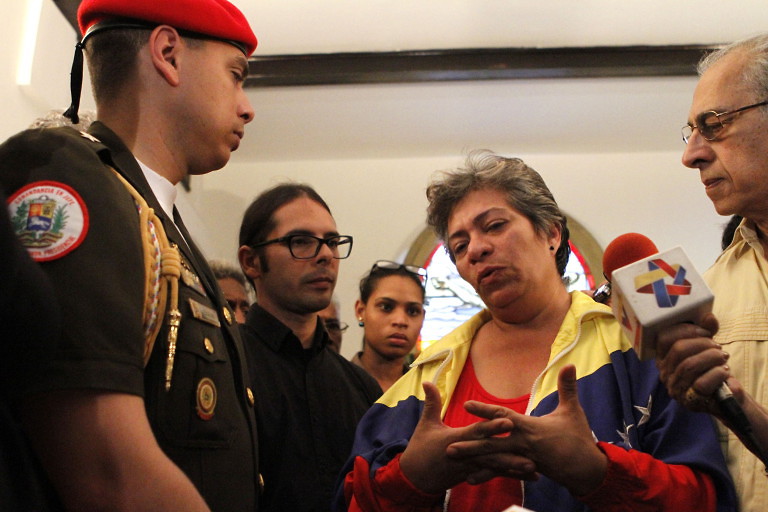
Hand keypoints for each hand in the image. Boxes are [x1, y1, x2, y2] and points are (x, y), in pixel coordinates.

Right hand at [398, 381, 534, 493]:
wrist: (415, 478)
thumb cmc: (420, 448)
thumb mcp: (425, 424)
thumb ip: (431, 402)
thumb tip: (428, 380)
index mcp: (455, 440)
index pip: (477, 432)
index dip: (493, 427)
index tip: (509, 421)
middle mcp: (466, 455)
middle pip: (490, 452)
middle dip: (509, 451)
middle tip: (528, 448)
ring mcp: (470, 467)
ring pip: (495, 467)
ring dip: (514, 467)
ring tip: (533, 467)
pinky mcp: (474, 475)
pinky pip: (494, 475)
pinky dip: (511, 475)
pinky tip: (530, 476)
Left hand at [446, 365, 606, 495]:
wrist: (587, 471)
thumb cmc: (578, 438)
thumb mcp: (573, 411)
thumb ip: (567, 387)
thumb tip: (570, 363)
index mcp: (531, 428)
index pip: (503, 417)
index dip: (485, 411)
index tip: (466, 405)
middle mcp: (523, 445)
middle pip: (492, 444)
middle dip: (471, 445)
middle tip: (449, 446)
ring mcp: (522, 460)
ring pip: (493, 460)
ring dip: (473, 460)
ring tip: (454, 459)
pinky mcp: (524, 470)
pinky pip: (502, 471)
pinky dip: (487, 473)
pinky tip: (470, 477)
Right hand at [655, 313, 729, 413]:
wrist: (723, 395)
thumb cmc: (710, 367)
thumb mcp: (706, 346)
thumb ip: (706, 330)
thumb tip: (708, 317)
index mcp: (663, 357)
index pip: (663, 338)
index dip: (685, 330)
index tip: (705, 332)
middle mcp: (664, 372)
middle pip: (678, 349)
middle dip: (703, 343)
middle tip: (717, 346)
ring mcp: (675, 387)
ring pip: (689, 365)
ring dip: (712, 357)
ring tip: (723, 357)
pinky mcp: (689, 400)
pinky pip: (701, 383)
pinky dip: (717, 374)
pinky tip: (724, 371)